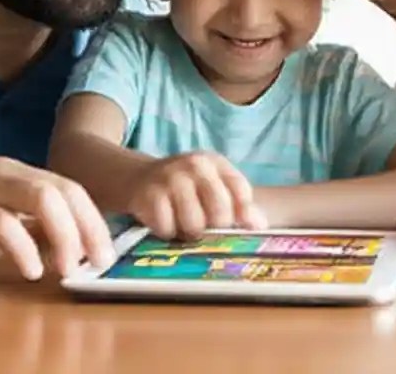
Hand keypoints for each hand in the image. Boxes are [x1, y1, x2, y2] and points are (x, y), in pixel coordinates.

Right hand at [0, 157, 114, 280]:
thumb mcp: (2, 229)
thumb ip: (36, 232)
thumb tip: (76, 249)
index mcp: (17, 173)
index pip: (70, 188)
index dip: (94, 220)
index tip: (105, 254)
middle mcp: (4, 170)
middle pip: (63, 189)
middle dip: (88, 227)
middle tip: (97, 262)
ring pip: (41, 198)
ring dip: (64, 235)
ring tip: (68, 268)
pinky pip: (2, 224)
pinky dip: (23, 249)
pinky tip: (30, 272)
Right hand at [128, 152, 266, 239]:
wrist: (137, 178)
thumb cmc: (183, 189)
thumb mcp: (212, 188)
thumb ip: (238, 205)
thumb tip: (259, 226)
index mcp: (215, 162)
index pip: (240, 190)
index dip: (243, 214)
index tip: (241, 228)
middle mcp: (195, 165)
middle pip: (220, 212)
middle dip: (214, 229)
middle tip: (205, 229)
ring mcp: (171, 178)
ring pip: (194, 225)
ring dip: (188, 234)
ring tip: (182, 226)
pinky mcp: (149, 195)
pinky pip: (167, 228)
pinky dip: (166, 232)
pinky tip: (164, 223)